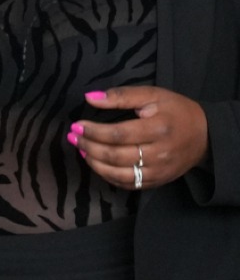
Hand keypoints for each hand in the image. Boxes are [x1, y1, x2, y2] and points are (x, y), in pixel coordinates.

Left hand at [71, 87, 208, 190]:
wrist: (206, 135)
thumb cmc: (176, 111)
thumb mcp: (153, 95)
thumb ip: (121, 96)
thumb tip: (89, 97)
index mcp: (158, 129)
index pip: (117, 134)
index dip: (93, 132)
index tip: (76, 126)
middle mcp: (159, 153)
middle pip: (114, 155)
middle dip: (88, 146)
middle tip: (73, 138)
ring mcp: (158, 171)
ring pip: (118, 174)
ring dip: (94, 163)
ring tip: (82, 150)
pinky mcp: (157, 181)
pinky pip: (127, 184)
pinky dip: (107, 176)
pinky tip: (97, 164)